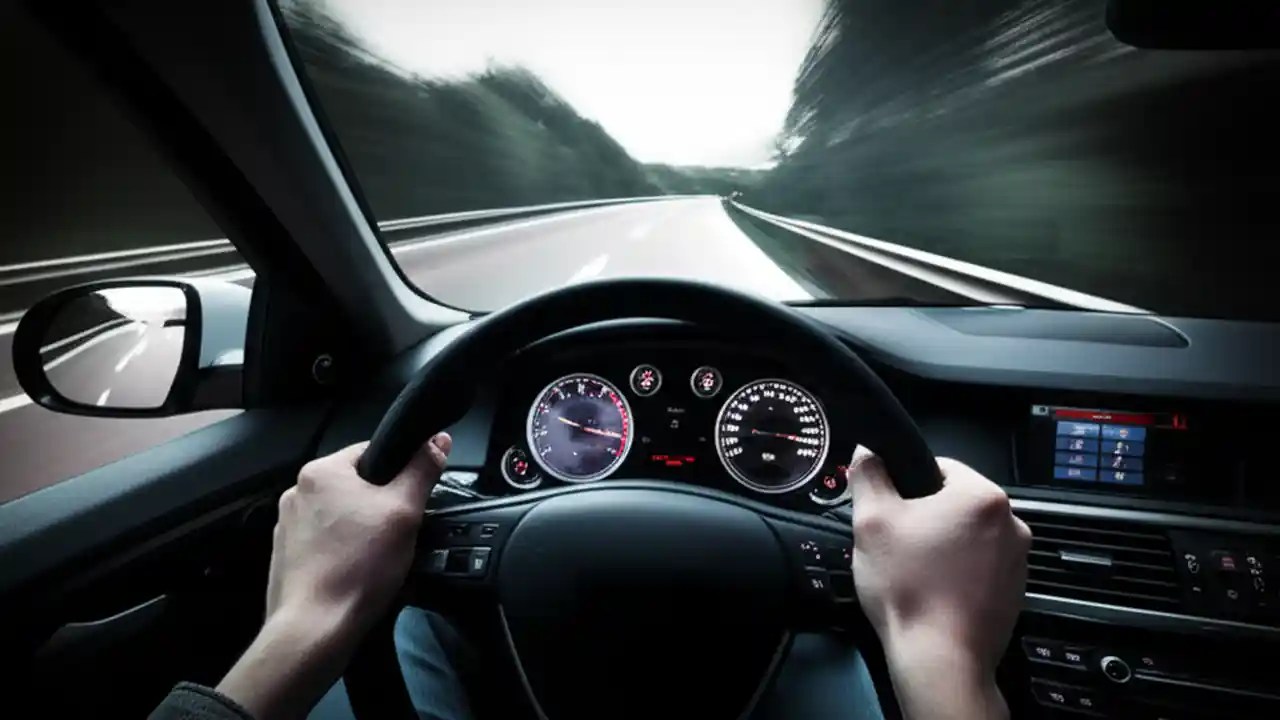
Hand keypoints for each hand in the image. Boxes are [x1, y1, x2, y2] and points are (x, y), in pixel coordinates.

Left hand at [217, 434, 450, 719]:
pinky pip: (324, 543)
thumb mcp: (403, 512)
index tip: (411, 501)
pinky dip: (341, 552)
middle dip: (379, 506)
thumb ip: (422, 471)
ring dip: (360, 529)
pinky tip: (355, 573)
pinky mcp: (285, 556)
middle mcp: (295, 492)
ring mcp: (286, 526)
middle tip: (398, 533)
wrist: (315, 628)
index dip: (400, 473)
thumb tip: (438, 440)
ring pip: (340, 516)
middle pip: (355, 487)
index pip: (371, 452)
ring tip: (377, 558)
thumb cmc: (359, 566)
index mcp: (321, 472)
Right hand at [847, 446, 1029, 719]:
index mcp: (982, 495)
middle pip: (955, 504)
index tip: (889, 512)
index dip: (905, 486)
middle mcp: (1012, 522)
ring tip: (914, 572)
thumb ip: (869, 476)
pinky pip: (980, 567)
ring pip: (967, 536)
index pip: (939, 466)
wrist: (940, 658)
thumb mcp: (872, 522)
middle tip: (896, 545)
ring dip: (942, 546)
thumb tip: (869, 452)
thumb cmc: (908, 587)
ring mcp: (1018, 560)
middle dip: (925, 519)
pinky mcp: (1016, 591)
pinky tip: (934, 592)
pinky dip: (958, 573)